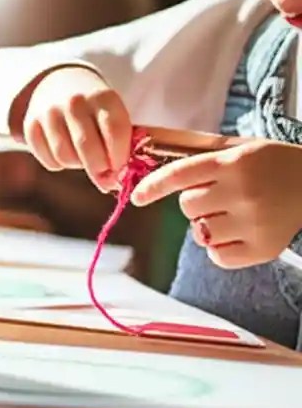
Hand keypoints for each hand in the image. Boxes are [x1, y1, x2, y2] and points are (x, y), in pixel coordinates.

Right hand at [22, 66, 132, 192]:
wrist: (61, 85)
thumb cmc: (96, 110)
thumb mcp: (113, 116)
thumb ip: (119, 147)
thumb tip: (110, 184)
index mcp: (103, 96)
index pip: (115, 131)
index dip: (119, 157)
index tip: (120, 169)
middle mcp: (74, 101)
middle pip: (87, 147)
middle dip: (99, 168)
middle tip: (104, 174)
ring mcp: (49, 112)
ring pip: (65, 157)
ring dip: (77, 165)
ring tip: (83, 158)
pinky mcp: (30, 124)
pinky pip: (48, 160)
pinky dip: (59, 164)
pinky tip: (66, 153)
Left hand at [132, 141, 301, 267]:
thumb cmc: (272, 166)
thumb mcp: (240, 151)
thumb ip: (202, 160)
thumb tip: (151, 172)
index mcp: (233, 163)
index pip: (179, 174)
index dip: (152, 187)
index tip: (136, 197)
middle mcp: (242, 192)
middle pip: (186, 206)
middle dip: (196, 202)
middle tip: (221, 196)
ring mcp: (254, 222)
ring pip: (199, 232)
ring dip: (207, 225)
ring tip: (234, 214)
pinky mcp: (263, 249)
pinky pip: (217, 256)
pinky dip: (220, 249)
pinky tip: (239, 234)